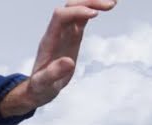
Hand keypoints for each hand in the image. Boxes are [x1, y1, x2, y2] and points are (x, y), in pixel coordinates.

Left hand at [0, 0, 116, 116]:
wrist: (38, 88)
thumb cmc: (40, 87)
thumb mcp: (43, 85)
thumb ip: (52, 74)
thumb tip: (68, 62)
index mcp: (49, 41)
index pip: (60, 16)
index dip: (77, 11)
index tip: (95, 15)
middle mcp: (57, 32)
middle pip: (71, 6)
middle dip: (89, 2)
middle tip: (111, 4)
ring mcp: (65, 33)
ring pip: (78, 8)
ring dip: (93, 2)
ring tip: (113, 3)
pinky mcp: (73, 36)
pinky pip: (83, 17)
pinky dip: (94, 9)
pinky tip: (108, 7)